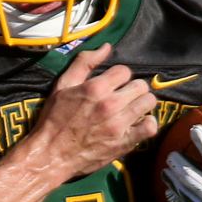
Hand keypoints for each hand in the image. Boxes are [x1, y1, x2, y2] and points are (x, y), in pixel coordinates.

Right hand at [26, 44, 158, 179]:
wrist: (51, 154)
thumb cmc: (54, 119)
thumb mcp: (62, 85)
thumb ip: (84, 63)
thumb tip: (107, 47)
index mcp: (96, 88)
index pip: (125, 71)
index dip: (119, 77)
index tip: (113, 85)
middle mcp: (110, 104)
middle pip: (140, 85)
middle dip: (133, 88)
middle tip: (123, 97)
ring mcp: (119, 124)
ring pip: (148, 103)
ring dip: (142, 103)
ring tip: (131, 109)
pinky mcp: (124, 142)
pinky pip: (150, 127)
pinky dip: (147, 123)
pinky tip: (137, 124)